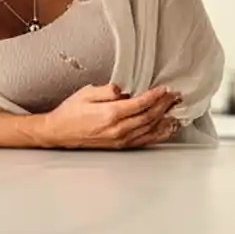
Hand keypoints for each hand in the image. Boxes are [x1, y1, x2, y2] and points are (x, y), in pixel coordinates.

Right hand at [36, 84, 182, 149]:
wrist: (58, 132)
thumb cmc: (70, 112)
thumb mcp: (87, 93)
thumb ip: (108, 90)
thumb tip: (125, 88)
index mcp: (110, 114)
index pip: (140, 104)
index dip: (155, 96)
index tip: (164, 89)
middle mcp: (118, 129)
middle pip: (149, 116)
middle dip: (164, 105)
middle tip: (175, 96)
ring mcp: (120, 139)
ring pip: (149, 129)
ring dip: (165, 118)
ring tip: (176, 109)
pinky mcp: (119, 145)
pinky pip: (144, 140)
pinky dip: (158, 134)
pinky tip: (167, 128)